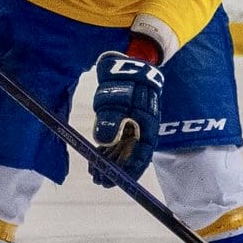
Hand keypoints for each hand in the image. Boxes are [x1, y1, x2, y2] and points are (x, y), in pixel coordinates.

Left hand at [90, 51, 162, 187]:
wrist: (128, 60)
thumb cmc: (126, 80)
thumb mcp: (118, 97)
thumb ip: (111, 118)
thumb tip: (101, 140)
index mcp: (148, 126)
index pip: (141, 156)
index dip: (129, 171)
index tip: (114, 181)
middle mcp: (142, 129)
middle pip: (130, 156)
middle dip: (116, 170)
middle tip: (99, 180)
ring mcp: (133, 125)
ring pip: (122, 149)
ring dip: (109, 162)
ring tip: (94, 172)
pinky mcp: (124, 120)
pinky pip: (117, 139)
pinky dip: (107, 149)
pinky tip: (96, 155)